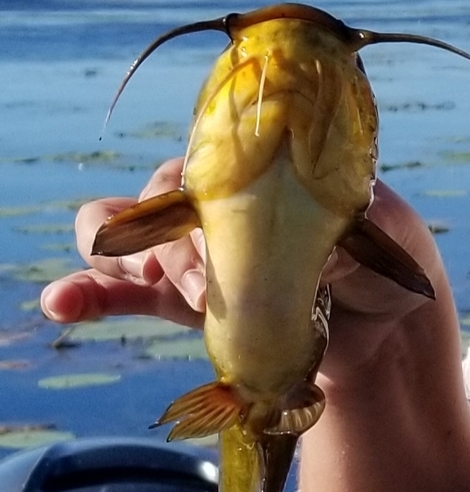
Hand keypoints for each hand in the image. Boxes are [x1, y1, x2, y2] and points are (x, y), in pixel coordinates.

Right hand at [41, 156, 441, 380]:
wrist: (381, 331)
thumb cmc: (386, 266)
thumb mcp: (383, 238)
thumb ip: (344, 234)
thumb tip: (303, 248)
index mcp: (262, 170)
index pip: (205, 160)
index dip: (199, 195)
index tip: (219, 235)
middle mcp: (218, 203)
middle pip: (160, 203)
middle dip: (183, 249)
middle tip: (215, 288)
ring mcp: (195, 252)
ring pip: (127, 234)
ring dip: (125, 258)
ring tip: (171, 289)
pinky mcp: (183, 301)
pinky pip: (122, 291)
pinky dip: (89, 294)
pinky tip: (61, 303)